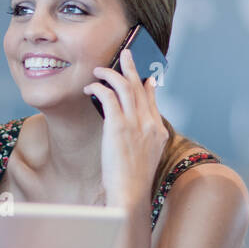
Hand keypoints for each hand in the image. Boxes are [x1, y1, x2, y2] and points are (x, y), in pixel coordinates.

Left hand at [84, 47, 167, 209]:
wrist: (130, 194)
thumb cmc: (132, 183)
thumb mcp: (145, 159)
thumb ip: (143, 141)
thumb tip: (135, 133)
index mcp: (158, 132)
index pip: (152, 101)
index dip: (146, 86)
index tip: (143, 77)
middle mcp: (149, 124)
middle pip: (140, 87)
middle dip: (131, 68)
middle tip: (125, 54)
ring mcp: (135, 124)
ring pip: (125, 87)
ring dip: (111, 74)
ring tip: (100, 69)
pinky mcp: (118, 126)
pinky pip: (109, 97)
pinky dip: (99, 88)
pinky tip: (90, 87)